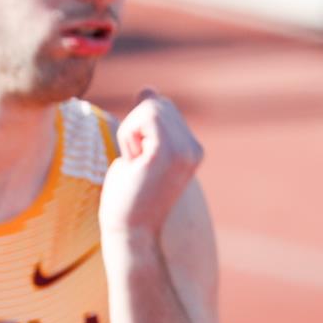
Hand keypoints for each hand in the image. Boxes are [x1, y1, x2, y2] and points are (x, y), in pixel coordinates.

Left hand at [101, 88, 203, 239]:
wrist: (130, 232)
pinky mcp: (170, 152)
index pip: (161, 108)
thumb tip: (148, 90)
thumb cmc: (128, 200)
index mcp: (190, 148)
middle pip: (156, 103)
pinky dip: (128, 135)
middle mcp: (194, 148)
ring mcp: (186, 150)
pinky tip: (133, 162)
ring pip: (150, 107)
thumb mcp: (136, 153)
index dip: (137, 128)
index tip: (137, 162)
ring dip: (129, 133)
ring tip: (134, 165)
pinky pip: (145, 117)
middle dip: (133, 128)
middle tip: (133, 164)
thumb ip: (145, 124)